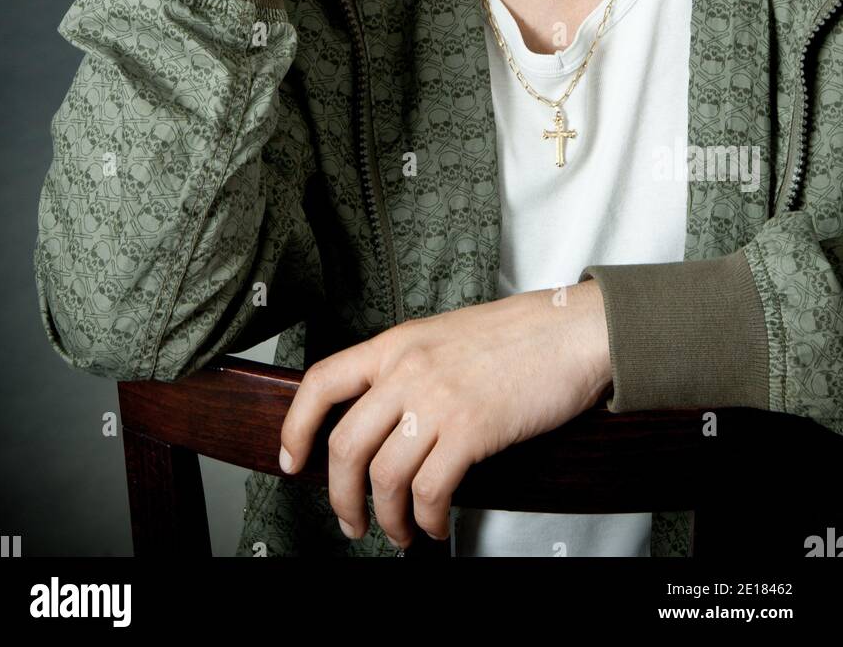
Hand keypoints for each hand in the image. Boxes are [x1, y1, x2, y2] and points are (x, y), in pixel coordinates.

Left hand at [278, 281, 611, 548]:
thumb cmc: (519, 336)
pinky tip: (437, 526)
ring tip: (400, 534)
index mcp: (397, 343)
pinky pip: (429, 491)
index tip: (292, 461)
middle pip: (345, 444)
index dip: (296, 427)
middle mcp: (408, 369)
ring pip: (384, 476)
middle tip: (351, 522)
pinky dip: (426, 521)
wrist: (571, 331)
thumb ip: (409, 368)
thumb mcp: (444, 337)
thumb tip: (384, 422)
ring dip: (386, 519)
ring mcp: (438, 399)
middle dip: (340, 497)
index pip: (322, 382)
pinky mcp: (471, 429)